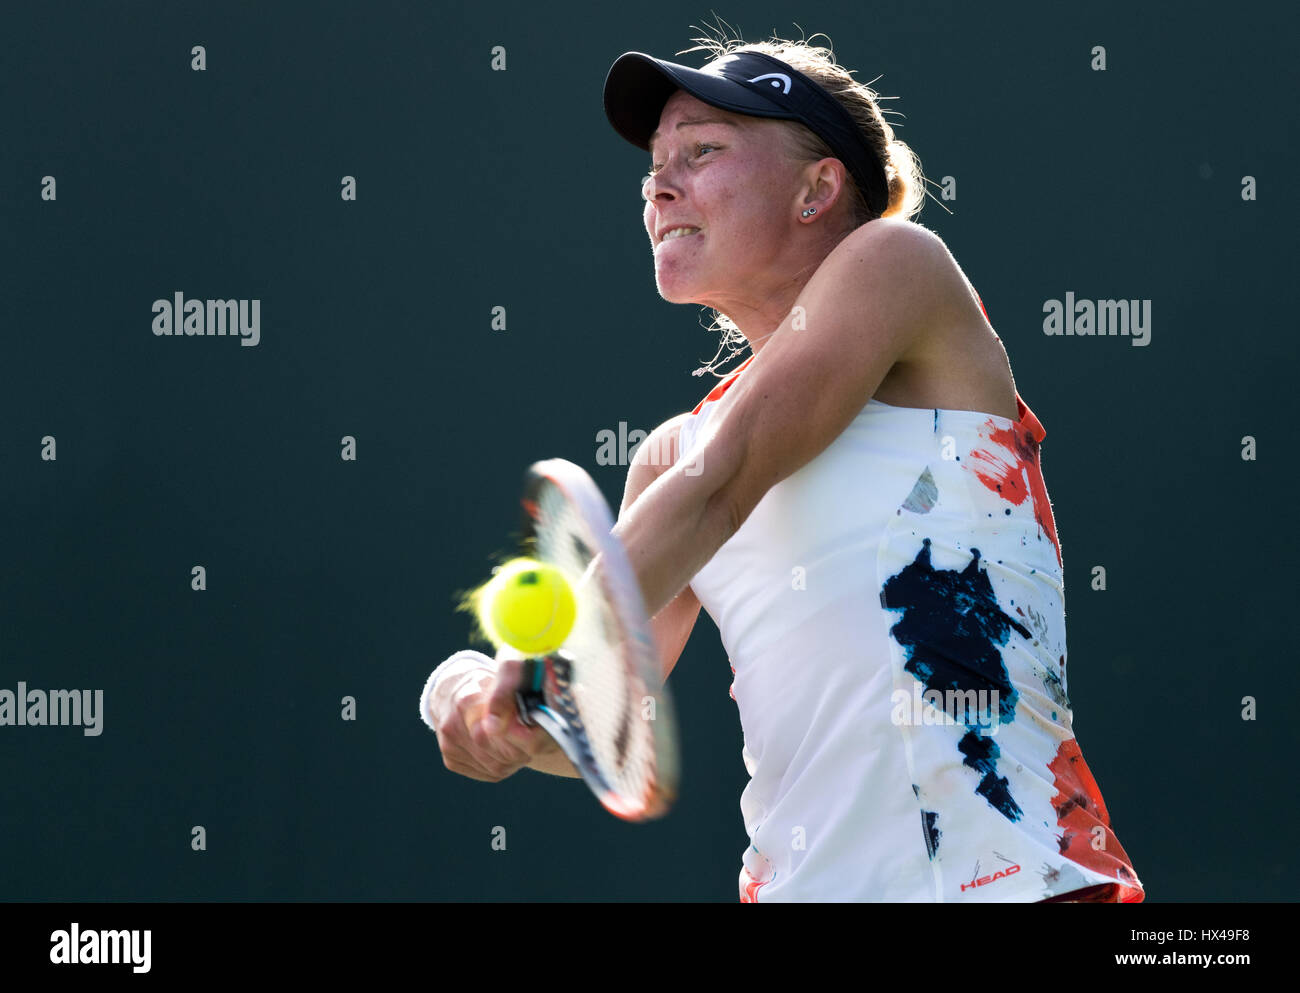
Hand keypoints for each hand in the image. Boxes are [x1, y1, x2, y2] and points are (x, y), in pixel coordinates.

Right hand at [428, 645, 561, 781]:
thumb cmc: (491, 680)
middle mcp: (453, 723)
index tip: (539, 730)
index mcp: (468, 699)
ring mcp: (449, 743)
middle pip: (502, 754)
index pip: (499, 733)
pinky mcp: (451, 759)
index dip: (525, 736)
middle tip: (534, 736)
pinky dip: (503, 765)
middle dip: (524, 747)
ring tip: (521, 741)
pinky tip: (505, 748)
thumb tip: (563, 694)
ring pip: (496, 766)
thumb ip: (524, 688)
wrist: (456, 688)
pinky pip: (488, 773)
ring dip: (516, 758)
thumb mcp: (509, 674)